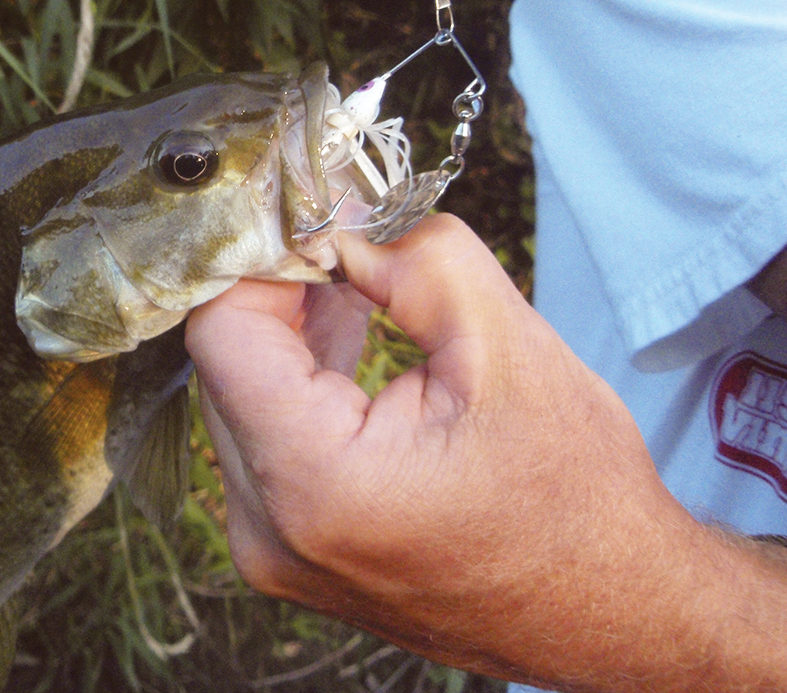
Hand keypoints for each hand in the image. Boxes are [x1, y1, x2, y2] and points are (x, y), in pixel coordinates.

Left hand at [185, 214, 786, 691]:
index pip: (222, 331)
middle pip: (224, 366)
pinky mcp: (289, 551)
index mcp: (315, 484)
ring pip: (238, 399)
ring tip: (351, 285)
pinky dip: (296, 383)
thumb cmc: (578, 500)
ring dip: (288, 334)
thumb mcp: (510, 349)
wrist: (610, 612)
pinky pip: (263, 441)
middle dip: (279, 292)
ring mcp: (273, 551)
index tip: (318, 223)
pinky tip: (344, 340)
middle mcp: (271, 531)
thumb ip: (420, 260)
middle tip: (342, 243)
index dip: (265, 260)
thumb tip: (345, 220)